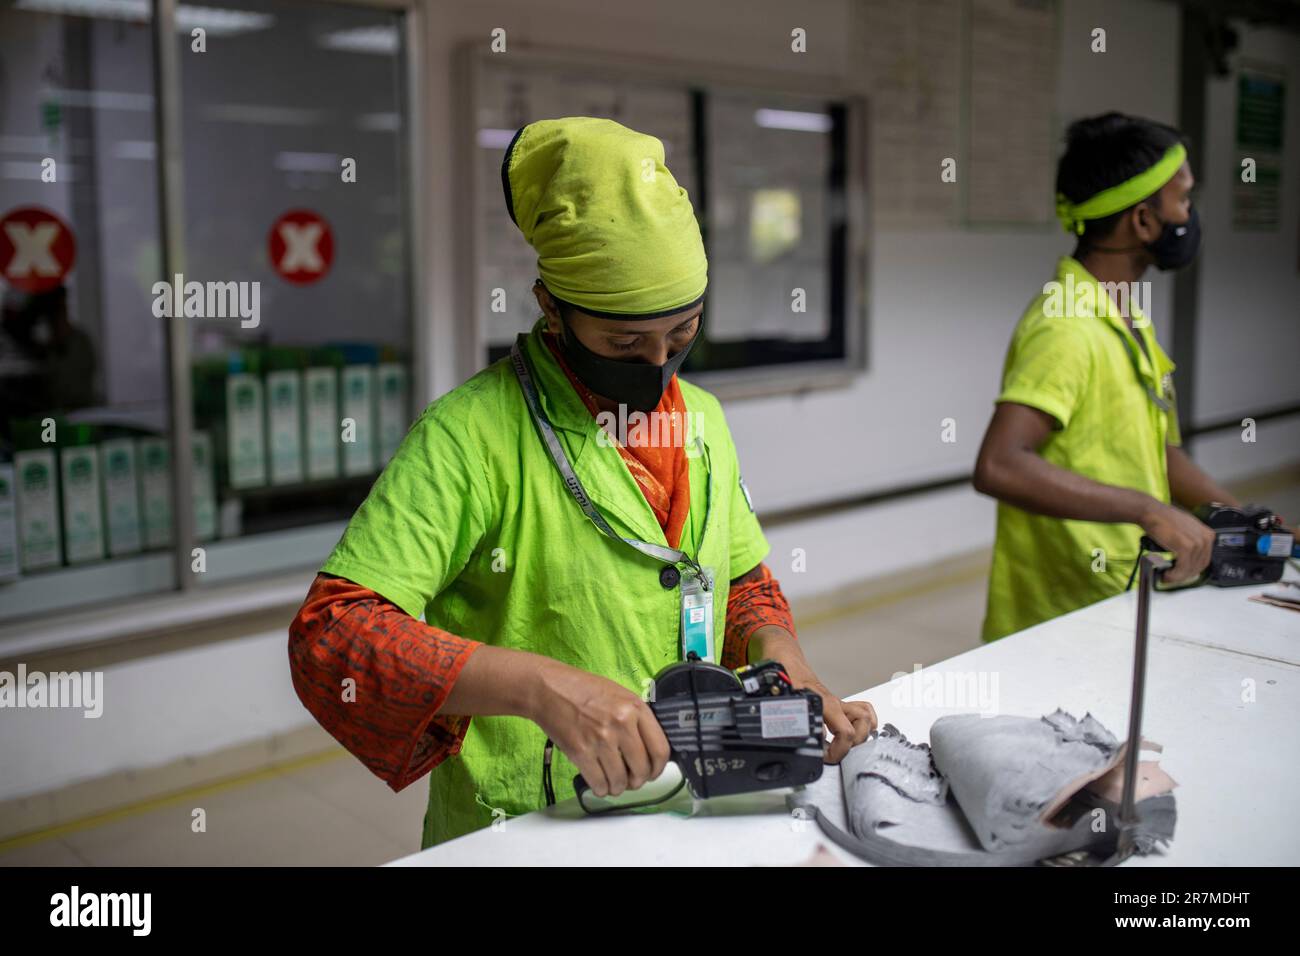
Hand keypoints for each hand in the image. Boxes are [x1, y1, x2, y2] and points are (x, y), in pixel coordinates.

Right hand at [528, 660, 670, 797]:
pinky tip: (600, 783)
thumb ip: (636, 718)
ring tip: (613, 783)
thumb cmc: (583, 690)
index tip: (652, 773)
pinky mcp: (581, 752)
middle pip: (641, 769)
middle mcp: (621, 724)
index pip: (660, 749)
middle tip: (631, 780)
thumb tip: (649, 749)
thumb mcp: (619, 695)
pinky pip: (599, 783)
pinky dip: (601, 789)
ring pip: (620, 781)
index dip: (658, 768)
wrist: (548, 689)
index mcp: (635, 707)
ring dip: (618, 788)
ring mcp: (601, 739)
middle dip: (638, 781)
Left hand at [785, 666, 876, 763]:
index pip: (846, 732)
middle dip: (854, 744)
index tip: (828, 757)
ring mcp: (838, 704)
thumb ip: (799, 722)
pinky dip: (863, 723)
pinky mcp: (836, 704)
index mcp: (826, 704)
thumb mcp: (786, 702)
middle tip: (837, 753)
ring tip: (847, 745)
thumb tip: (812, 742)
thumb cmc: (785, 675)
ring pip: (865, 717)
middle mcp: (836, 703)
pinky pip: (860, 711)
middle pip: (863, 724)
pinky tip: (854, 732)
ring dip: (862, 734)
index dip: (840, 750)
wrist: (785, 659)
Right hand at [1140, 500, 1214, 584]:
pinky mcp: (1186, 547)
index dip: (1191, 570)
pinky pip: (1182, 568)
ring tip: (1166, 576)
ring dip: (1177, 577)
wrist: (1152, 512)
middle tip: (1172, 578)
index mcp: (1207, 534)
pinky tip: (1166, 574)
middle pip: (1199, 566)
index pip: (1204, 560)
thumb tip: (1185, 561)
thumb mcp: (1184, 530)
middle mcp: (1206, 538)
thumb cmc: (1163, 520)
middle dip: (1184, 575)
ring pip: (1190, 569)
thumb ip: (1190, 543)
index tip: (1181, 575)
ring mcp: (1197, 543)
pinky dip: (1174, 575)